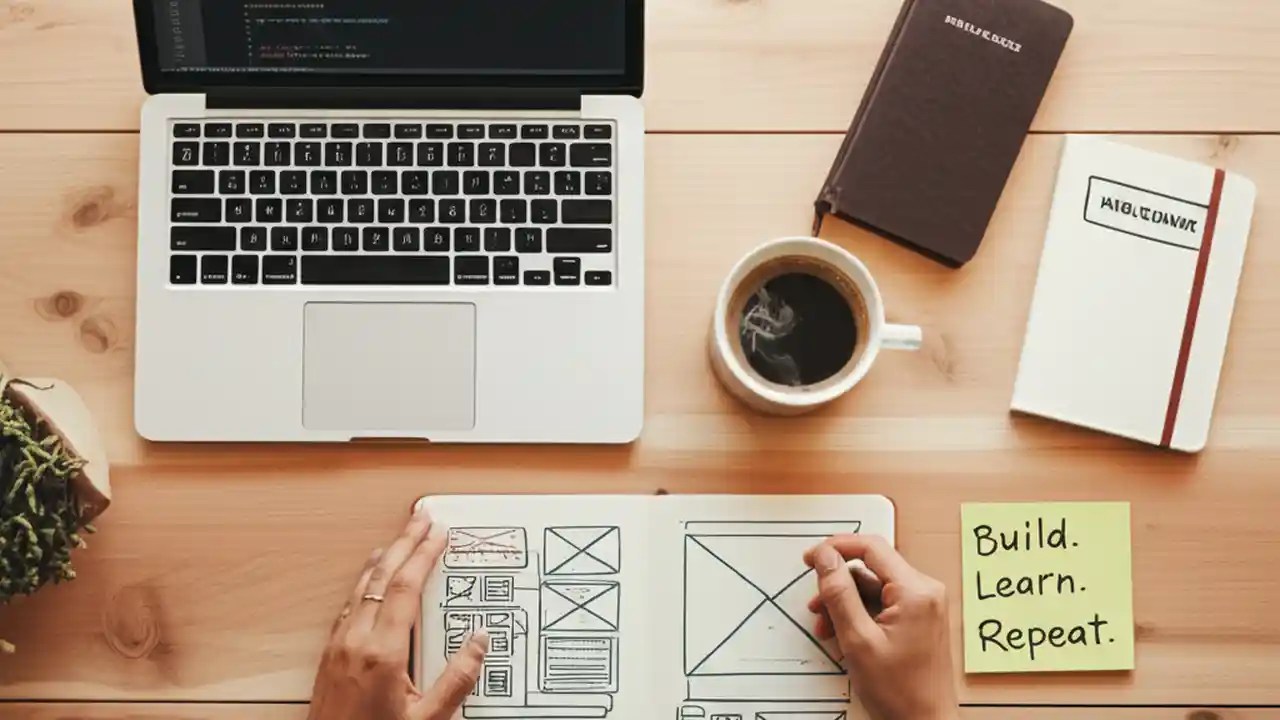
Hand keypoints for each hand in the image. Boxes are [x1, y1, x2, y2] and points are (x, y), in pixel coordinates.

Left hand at [308, 506, 488, 719]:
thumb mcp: (428, 719)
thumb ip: (456, 679)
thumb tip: (479, 642)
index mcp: (382, 653)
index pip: (405, 588)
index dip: (423, 555)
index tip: (438, 534)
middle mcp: (355, 641)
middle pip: (381, 577)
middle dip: (404, 542)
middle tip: (421, 518)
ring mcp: (337, 646)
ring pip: (360, 587)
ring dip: (383, 558)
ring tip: (399, 538)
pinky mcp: (328, 655)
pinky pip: (348, 605)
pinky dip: (365, 583)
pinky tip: (371, 581)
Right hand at [805, 536, 957, 719]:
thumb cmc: (901, 693)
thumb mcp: (858, 640)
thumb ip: (839, 594)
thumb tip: (826, 558)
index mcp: (916, 592)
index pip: (871, 547)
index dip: (836, 547)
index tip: (812, 557)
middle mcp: (924, 592)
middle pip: (870, 568)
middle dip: (838, 584)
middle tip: (815, 602)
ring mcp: (922, 606)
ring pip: (872, 587)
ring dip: (845, 602)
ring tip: (826, 626)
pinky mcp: (917, 619)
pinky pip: (881, 603)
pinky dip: (859, 613)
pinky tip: (842, 632)